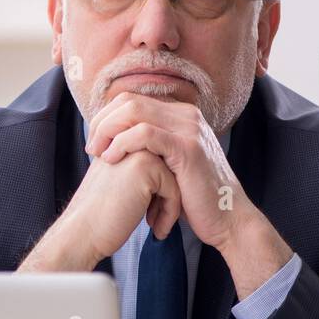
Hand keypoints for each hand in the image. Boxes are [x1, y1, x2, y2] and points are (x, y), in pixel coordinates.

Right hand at [18, 148, 180, 271]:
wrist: (80, 232)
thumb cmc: (97, 217)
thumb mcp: (115, 185)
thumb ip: (135, 172)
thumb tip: (166, 179)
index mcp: (117, 143)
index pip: (157, 163)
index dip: (156, 191)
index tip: (148, 214)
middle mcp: (127, 141)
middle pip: (169, 168)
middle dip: (166, 196)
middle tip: (155, 220)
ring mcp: (137, 150)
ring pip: (175, 178)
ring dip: (170, 206)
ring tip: (156, 225)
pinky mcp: (146, 166)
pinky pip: (175, 189)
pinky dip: (170, 213)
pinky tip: (157, 230)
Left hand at [84, 92, 292, 297]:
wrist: (227, 219)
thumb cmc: (193, 198)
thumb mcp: (167, 166)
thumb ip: (148, 148)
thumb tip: (114, 142)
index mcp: (180, 116)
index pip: (132, 100)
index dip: (106, 117)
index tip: (95, 142)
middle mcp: (186, 115)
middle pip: (129, 100)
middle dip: (102, 121)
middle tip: (92, 148)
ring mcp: (189, 128)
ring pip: (133, 111)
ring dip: (107, 130)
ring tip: (98, 153)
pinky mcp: (187, 147)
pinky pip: (144, 133)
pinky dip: (122, 143)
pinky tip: (111, 159)